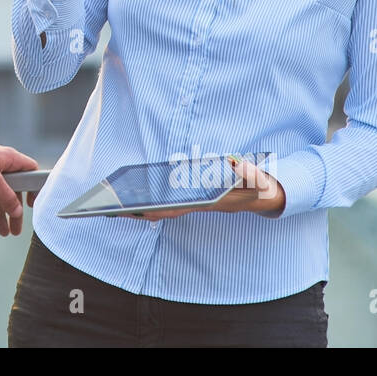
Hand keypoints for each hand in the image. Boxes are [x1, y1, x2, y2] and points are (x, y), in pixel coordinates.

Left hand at [0, 141, 38, 236]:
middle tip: (15, 230)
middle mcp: (1, 164)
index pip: (30, 171)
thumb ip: (7, 197)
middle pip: (12, 191)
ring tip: (2, 232)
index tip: (32, 204)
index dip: (33, 187)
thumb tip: (18, 211)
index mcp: (10, 159)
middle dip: (14, 212)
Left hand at [125, 158, 284, 221]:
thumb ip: (250, 172)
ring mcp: (194, 201)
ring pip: (163, 207)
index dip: (156, 210)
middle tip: (112, 210)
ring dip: (142, 207)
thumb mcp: (258, 180)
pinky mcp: (193, 196)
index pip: (178, 209)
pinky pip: (168, 200)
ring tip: (117, 203)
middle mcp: (197, 205)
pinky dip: (152, 199)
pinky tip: (137, 194)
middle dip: (139, 212)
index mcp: (207, 203)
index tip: (136, 211)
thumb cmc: (258, 187)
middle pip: (163, 211)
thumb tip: (236, 163)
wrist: (264, 196)